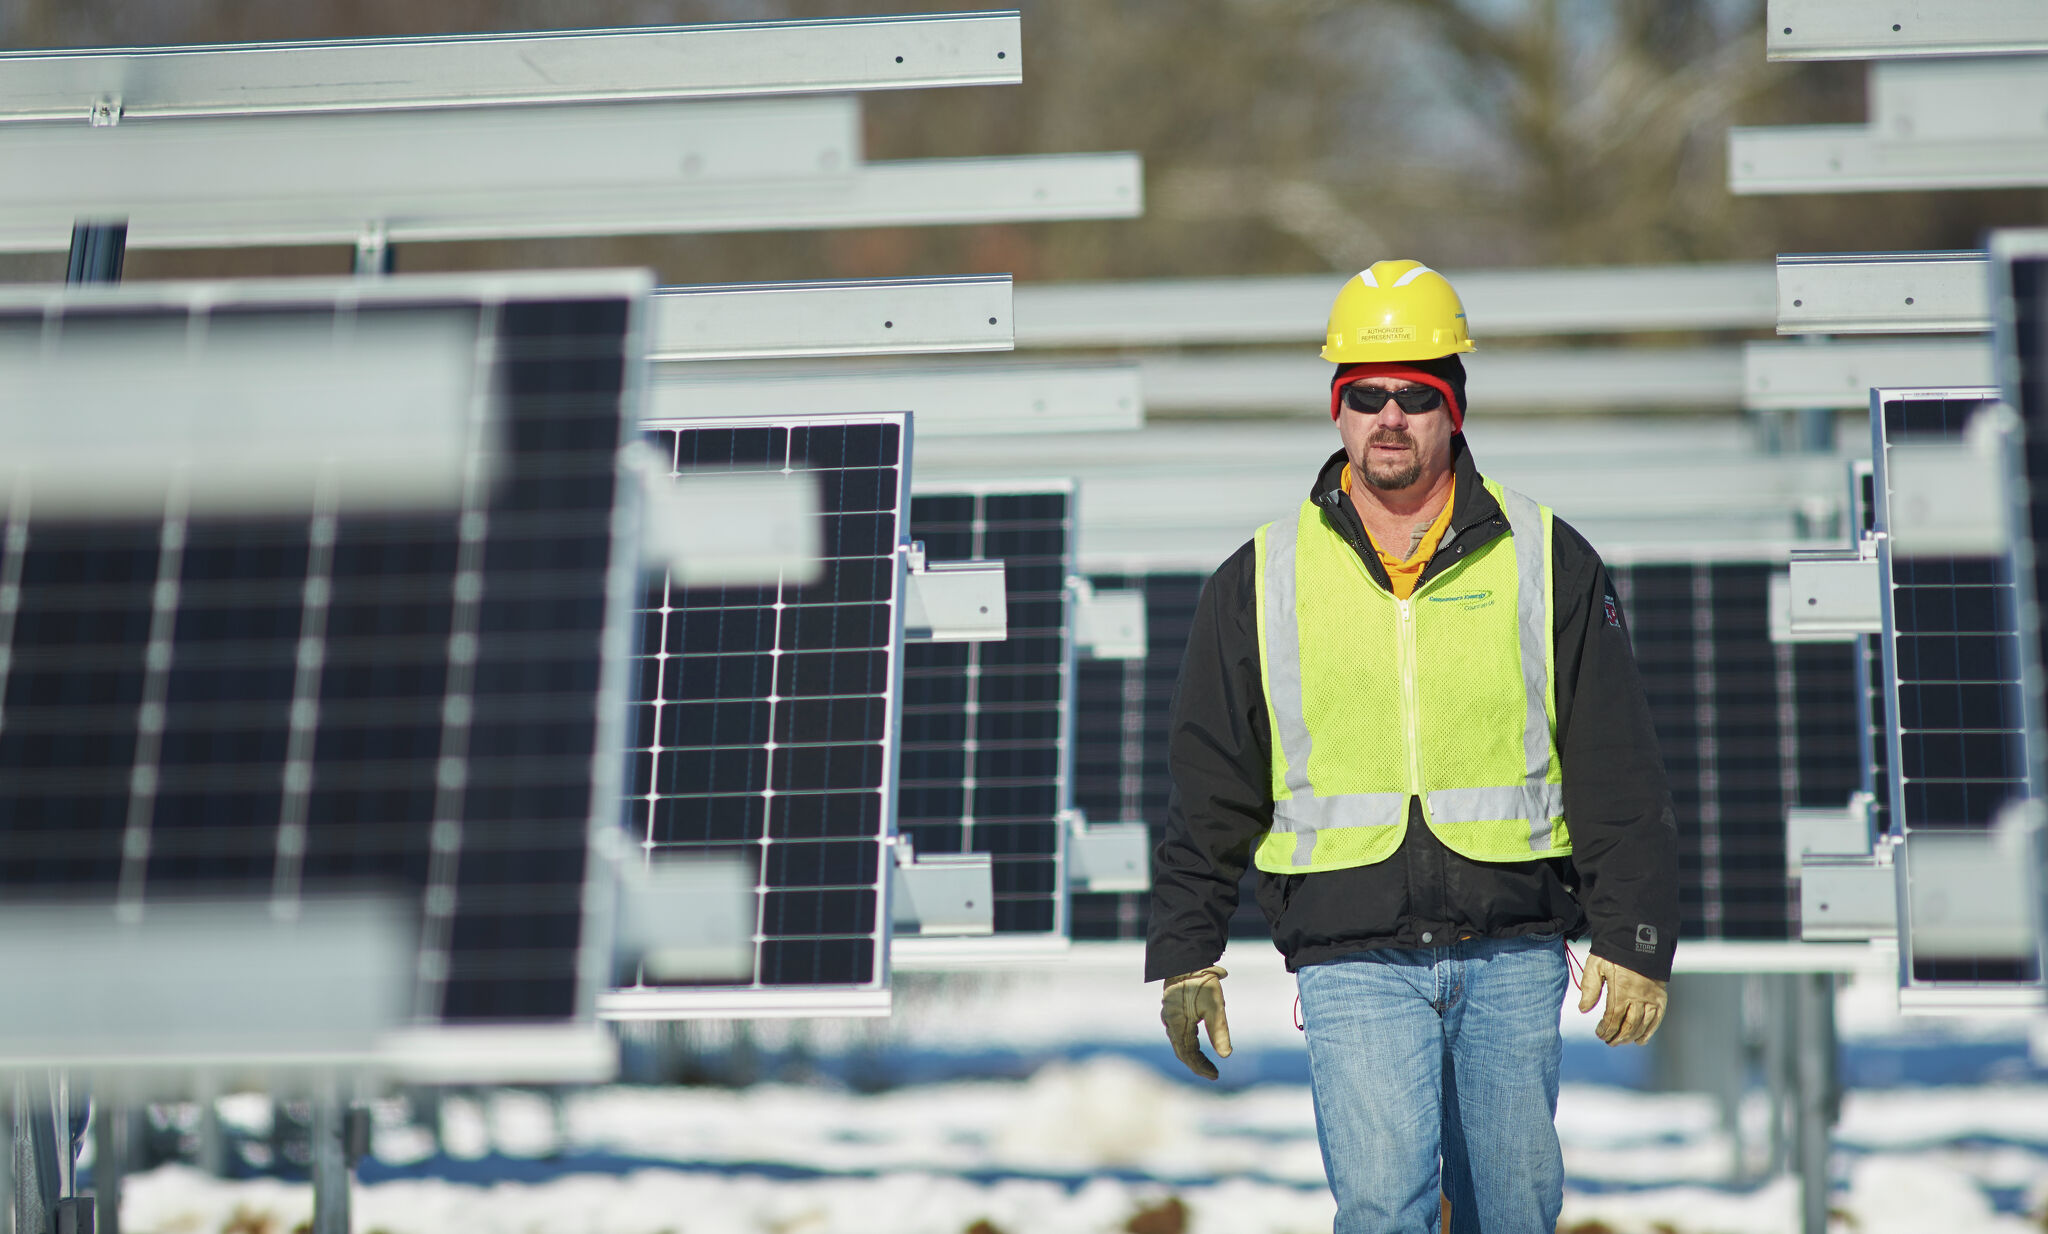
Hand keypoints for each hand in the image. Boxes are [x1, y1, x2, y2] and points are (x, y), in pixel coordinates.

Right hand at [1161, 965, 1231, 1079]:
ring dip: (1192, 1054)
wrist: (1186, 959)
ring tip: (1206, 1063)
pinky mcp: (1174, 1010)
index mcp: (1177, 1024)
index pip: (1187, 1054)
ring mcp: (1170, 1016)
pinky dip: (1189, 1042)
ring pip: (1180, 1042)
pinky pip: (1179, 1032)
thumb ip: (1219, 1031)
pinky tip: (1197, 1043)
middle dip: (1197, 1063)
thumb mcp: (1215, 1007)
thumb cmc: (1201, 982)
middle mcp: (1170, 1022)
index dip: (1200, 1067)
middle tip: (1213, 1073)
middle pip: (1182, 1051)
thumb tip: (1226, 1055)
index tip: (1215, 1075)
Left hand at [1576, 954, 1666, 1045]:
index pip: (1614, 1017)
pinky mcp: (1661, 996)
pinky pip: (1657, 1019)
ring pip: (1642, 1024)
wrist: (1638, 937)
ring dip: (1631, 1037)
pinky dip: (1649, 1031)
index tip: (1599, 1033)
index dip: (1606, 1029)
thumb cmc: (1614, 951)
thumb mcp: (1596, 964)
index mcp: (1621, 989)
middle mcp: (1639, 996)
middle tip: (1609, 1041)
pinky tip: (1641, 1040)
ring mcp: (1651, 997)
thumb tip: (1584, 1010)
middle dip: (1617, 1036)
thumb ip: (1590, 987)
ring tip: (1621, 1041)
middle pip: (1629, 1024)